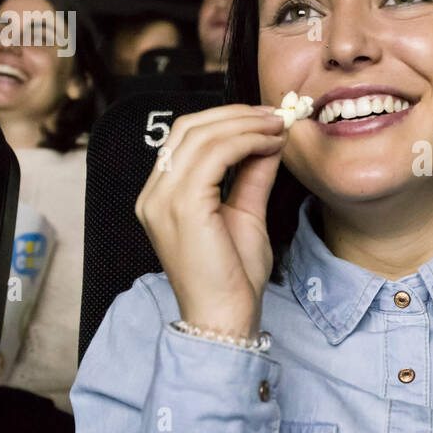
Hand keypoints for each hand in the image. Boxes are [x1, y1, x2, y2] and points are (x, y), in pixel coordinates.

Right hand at [135, 104, 287, 337]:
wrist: (227, 317)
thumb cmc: (233, 276)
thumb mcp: (246, 212)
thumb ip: (252, 174)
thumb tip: (269, 139)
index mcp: (161, 196)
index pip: (185, 138)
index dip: (226, 120)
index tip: (267, 119)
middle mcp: (154, 194)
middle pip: (189, 128)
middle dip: (236, 115)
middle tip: (276, 116)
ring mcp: (163, 199)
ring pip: (202, 136)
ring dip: (246, 125)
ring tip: (278, 127)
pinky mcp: (183, 206)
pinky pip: (214, 155)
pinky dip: (246, 141)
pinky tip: (270, 144)